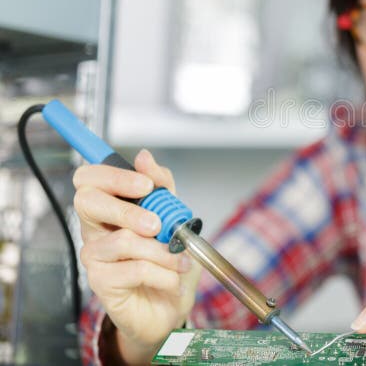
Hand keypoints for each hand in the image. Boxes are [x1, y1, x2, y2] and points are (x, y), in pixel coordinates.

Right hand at [73, 149, 201, 363]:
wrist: (172, 305)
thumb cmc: (169, 259)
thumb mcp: (175, 218)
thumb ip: (162, 187)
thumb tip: (144, 157)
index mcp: (109, 207)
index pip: (88, 179)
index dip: (112, 176)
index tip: (145, 185)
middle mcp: (95, 229)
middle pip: (88, 201)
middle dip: (127, 210)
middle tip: (158, 225)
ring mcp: (95, 256)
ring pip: (122, 240)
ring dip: (161, 251)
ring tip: (179, 260)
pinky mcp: (102, 283)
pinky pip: (134, 270)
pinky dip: (163, 273)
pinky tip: (172, 278)